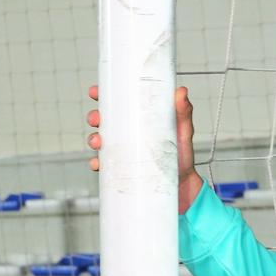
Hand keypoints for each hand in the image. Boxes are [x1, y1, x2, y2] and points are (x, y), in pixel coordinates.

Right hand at [87, 84, 203, 213]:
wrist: (182, 183)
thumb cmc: (181, 154)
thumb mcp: (183, 131)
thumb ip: (183, 112)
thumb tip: (181, 92)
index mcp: (137, 120)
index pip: (117, 104)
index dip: (103, 96)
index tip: (95, 92)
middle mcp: (126, 134)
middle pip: (103, 121)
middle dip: (94, 118)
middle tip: (97, 119)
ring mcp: (122, 151)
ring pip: (99, 141)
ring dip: (93, 139)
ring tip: (98, 142)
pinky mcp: (121, 169)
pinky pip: (104, 165)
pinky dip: (97, 163)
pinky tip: (98, 163)